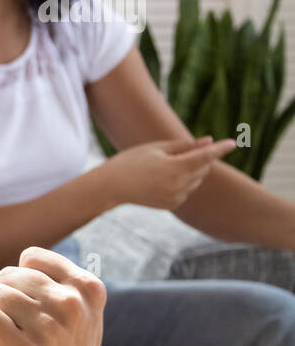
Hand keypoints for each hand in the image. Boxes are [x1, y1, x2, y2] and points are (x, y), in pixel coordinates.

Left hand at [0, 246, 104, 345]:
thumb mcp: (79, 317)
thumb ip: (64, 281)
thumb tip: (27, 256)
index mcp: (90, 291)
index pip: (30, 259)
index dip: (22, 285)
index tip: (38, 315)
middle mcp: (74, 308)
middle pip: (7, 276)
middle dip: (5, 302)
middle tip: (23, 335)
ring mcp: (51, 330)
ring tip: (15, 345)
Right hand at [101, 136, 235, 209]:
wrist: (112, 186)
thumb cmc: (132, 161)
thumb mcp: (156, 148)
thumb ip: (185, 145)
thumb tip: (209, 141)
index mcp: (175, 167)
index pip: (205, 156)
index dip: (220, 148)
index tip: (233, 143)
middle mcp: (178, 184)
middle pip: (203, 167)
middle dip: (198, 158)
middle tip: (176, 153)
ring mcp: (176, 197)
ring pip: (196, 180)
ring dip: (190, 170)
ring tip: (164, 168)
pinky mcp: (173, 204)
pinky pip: (187, 190)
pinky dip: (182, 182)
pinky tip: (161, 180)